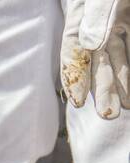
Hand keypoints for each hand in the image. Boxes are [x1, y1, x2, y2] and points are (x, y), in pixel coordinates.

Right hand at [62, 0, 129, 118]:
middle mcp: (104, 18)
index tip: (78, 100)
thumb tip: (89, 46)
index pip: (76, 48)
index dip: (75, 75)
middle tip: (109, 115)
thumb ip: (100, 14)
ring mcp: (124, 18)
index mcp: (87, 11)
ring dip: (124, 82)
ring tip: (129, 106)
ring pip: (122, 55)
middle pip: (100, 58)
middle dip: (104, 87)